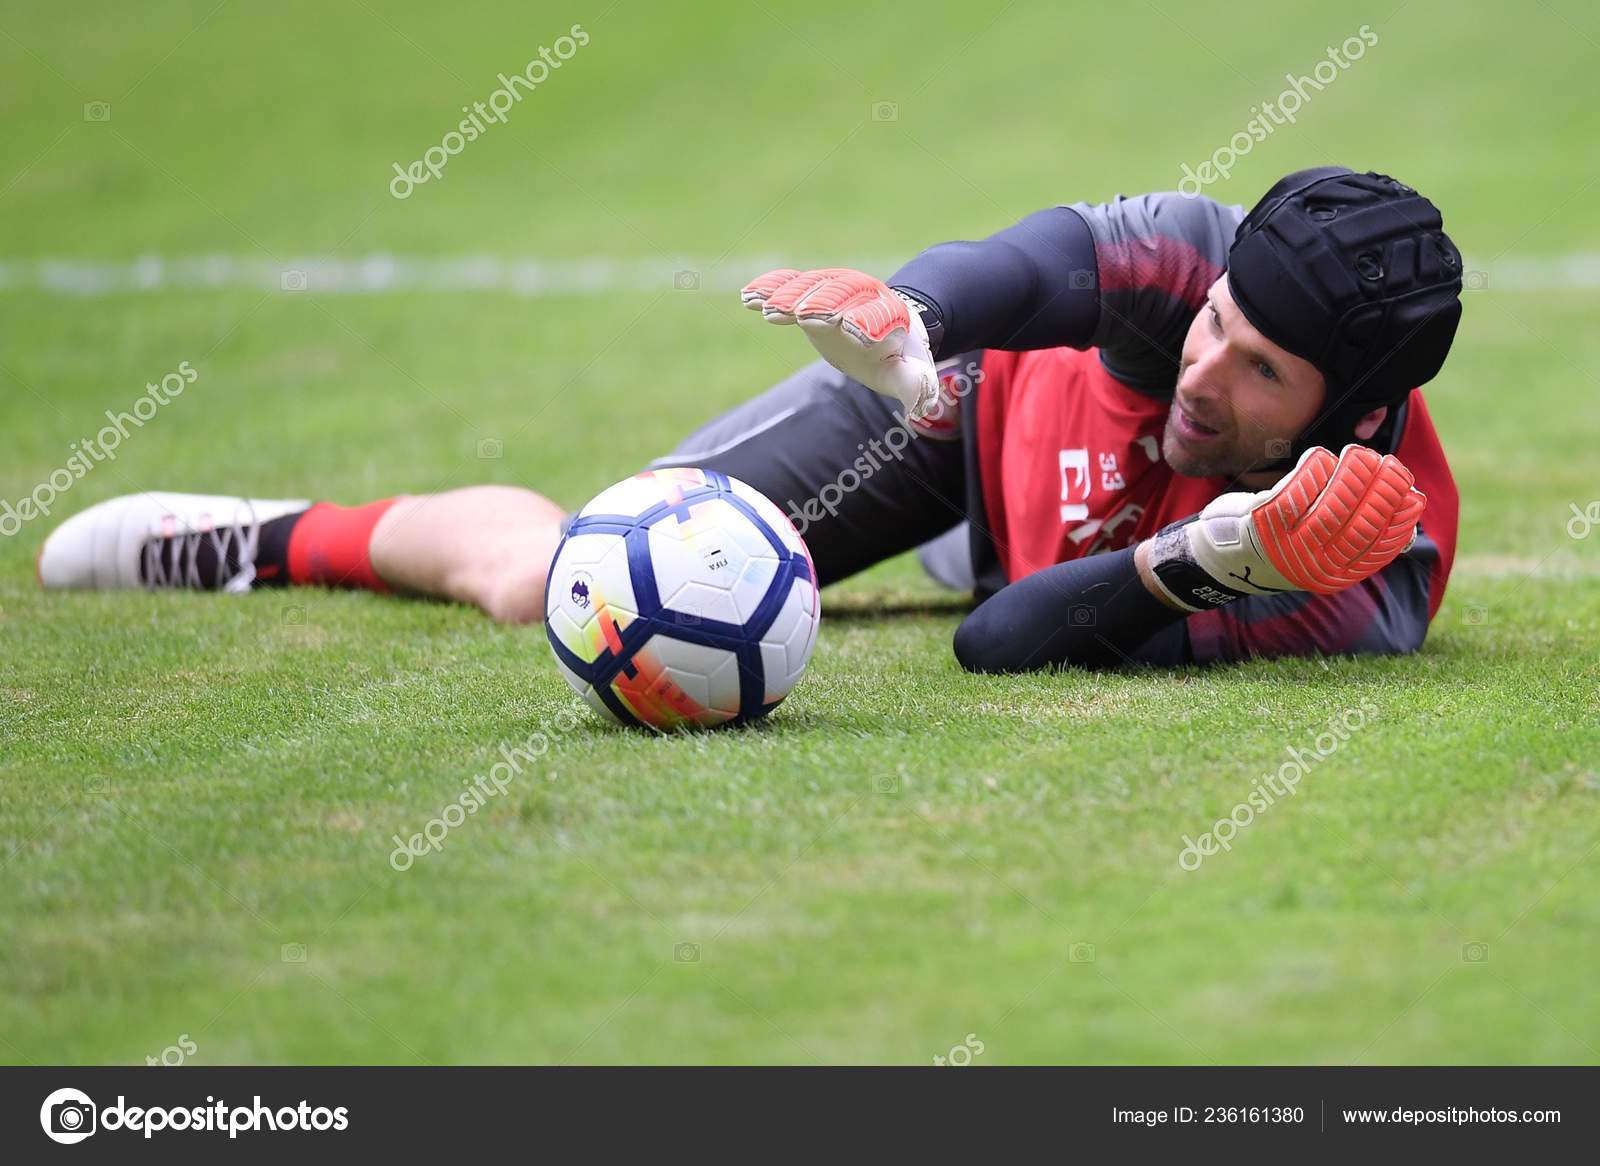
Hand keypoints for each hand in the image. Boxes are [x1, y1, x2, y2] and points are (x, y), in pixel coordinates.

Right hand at [740, 268, 940, 418]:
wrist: (886, 319)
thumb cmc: (897, 354)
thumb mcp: (909, 371)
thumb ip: (913, 385)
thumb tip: (918, 409)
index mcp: (886, 316)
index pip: (877, 317)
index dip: (869, 324)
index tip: (858, 333)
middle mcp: (858, 297)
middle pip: (839, 296)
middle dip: (824, 305)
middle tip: (808, 315)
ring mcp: (832, 290)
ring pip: (810, 287)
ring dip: (790, 297)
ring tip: (769, 310)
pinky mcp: (809, 292)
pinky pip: (787, 285)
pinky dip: (769, 289)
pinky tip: (747, 298)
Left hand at [1144, 444, 1426, 611]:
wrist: (1220, 558)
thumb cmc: (1281, 543)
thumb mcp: (1323, 547)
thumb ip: (1360, 530)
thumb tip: (1410, 500)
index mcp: (1336, 575)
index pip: (1382, 547)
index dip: (1401, 516)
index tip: (1410, 491)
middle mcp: (1314, 567)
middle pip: (1363, 525)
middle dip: (1382, 488)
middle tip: (1384, 463)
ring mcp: (1288, 547)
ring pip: (1333, 508)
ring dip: (1352, 475)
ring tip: (1356, 454)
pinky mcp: (1264, 524)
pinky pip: (1298, 492)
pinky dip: (1315, 470)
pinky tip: (1319, 457)